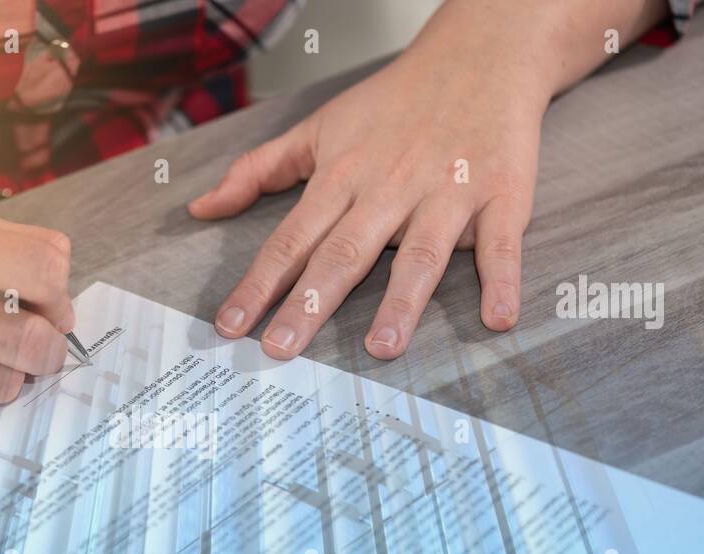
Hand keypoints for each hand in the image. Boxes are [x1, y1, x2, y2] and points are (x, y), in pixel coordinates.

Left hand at [189, 21, 549, 359]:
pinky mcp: (500, 195)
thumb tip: (202, 208)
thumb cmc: (394, 102)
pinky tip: (497, 319)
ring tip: (382, 347)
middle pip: (344, 253)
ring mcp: (446, 193)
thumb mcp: (318, 128)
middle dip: (310, 304)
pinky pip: (500, 244)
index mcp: (342, 177)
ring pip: (419, 254)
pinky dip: (502, 279)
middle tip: (283, 349)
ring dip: (402, 301)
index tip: (231, 328)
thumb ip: (258, 171)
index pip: (291, 240)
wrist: (480, 55)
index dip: (258, 285)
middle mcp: (389, 189)